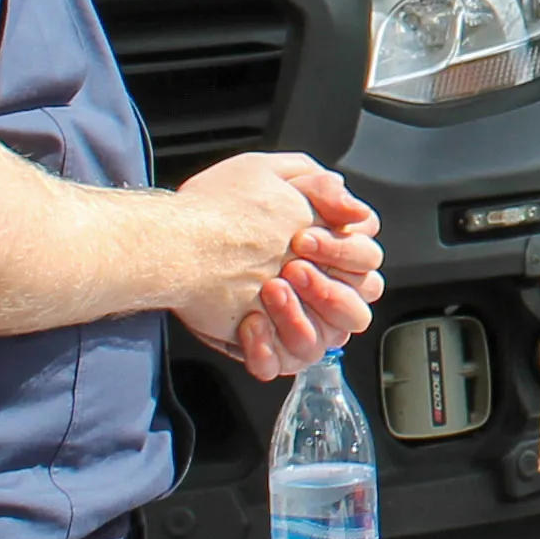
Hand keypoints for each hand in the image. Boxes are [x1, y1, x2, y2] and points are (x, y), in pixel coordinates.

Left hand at [171, 151, 384, 359]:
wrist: (173, 240)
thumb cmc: (217, 207)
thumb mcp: (268, 175)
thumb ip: (321, 186)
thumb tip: (355, 209)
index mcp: (324, 252)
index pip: (366, 263)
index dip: (344, 253)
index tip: (305, 238)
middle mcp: (314, 290)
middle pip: (357, 309)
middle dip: (327, 291)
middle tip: (291, 269)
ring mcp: (291, 321)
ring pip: (325, 339)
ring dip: (299, 318)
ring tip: (268, 291)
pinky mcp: (263, 345)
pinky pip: (283, 363)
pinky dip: (269, 347)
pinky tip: (249, 323)